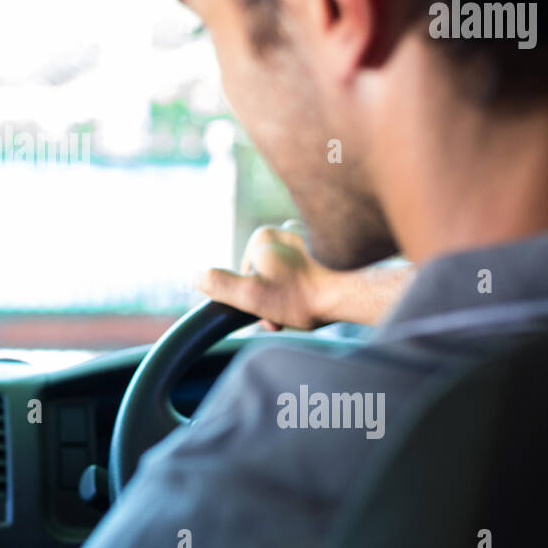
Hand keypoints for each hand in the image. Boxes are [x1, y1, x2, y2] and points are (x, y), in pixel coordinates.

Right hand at [196, 220, 412, 328]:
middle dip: (274, 296)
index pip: (245, 274)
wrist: (352, 292)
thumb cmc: (303, 297)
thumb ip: (221, 285)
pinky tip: (321, 297)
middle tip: (289, 317)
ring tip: (307, 308)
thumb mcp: (252, 296)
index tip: (270, 316)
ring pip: (289, 270)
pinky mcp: (332, 247)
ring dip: (292, 291)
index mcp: (262, 237)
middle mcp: (284, 230)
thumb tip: (195, 276)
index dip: (253, 299)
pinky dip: (311, 283)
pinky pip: (310, 268)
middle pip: (268, 271)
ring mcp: (310, 237)